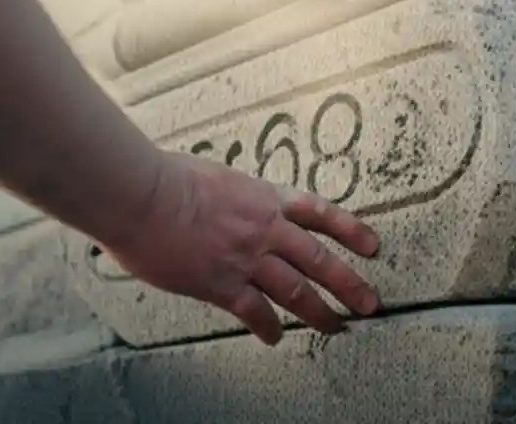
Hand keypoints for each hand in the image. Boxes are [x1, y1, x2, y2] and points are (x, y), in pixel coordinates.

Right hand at [102, 151, 380, 344]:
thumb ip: (235, 196)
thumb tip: (231, 204)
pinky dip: (268, 327)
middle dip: (349, 283)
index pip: (320, 212)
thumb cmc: (167, 178)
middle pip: (319, 259)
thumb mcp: (218, 178)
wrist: (143, 196)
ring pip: (296, 290)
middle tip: (370, 303)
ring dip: (320, 312)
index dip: (351, 230)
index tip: (372, 246)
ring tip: (336, 327)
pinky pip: (254, 311)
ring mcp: (246, 258)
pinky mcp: (221, 283)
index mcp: (266, 198)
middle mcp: (265, 229)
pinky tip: (275, 338)